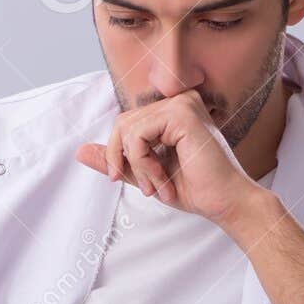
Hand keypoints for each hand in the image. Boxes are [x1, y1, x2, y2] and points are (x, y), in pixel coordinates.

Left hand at [75, 90, 260, 226]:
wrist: (225, 202)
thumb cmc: (194, 188)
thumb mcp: (145, 173)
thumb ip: (117, 160)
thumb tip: (79, 151)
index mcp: (172, 111)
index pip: (125, 122)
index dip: (117, 152)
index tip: (124, 178)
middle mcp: (177, 101)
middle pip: (121, 123)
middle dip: (123, 160)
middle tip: (146, 188)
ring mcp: (180, 103)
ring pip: (127, 130)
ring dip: (137, 167)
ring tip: (158, 187)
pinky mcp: (181, 114)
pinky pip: (138, 136)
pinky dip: (143, 163)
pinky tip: (162, 179)